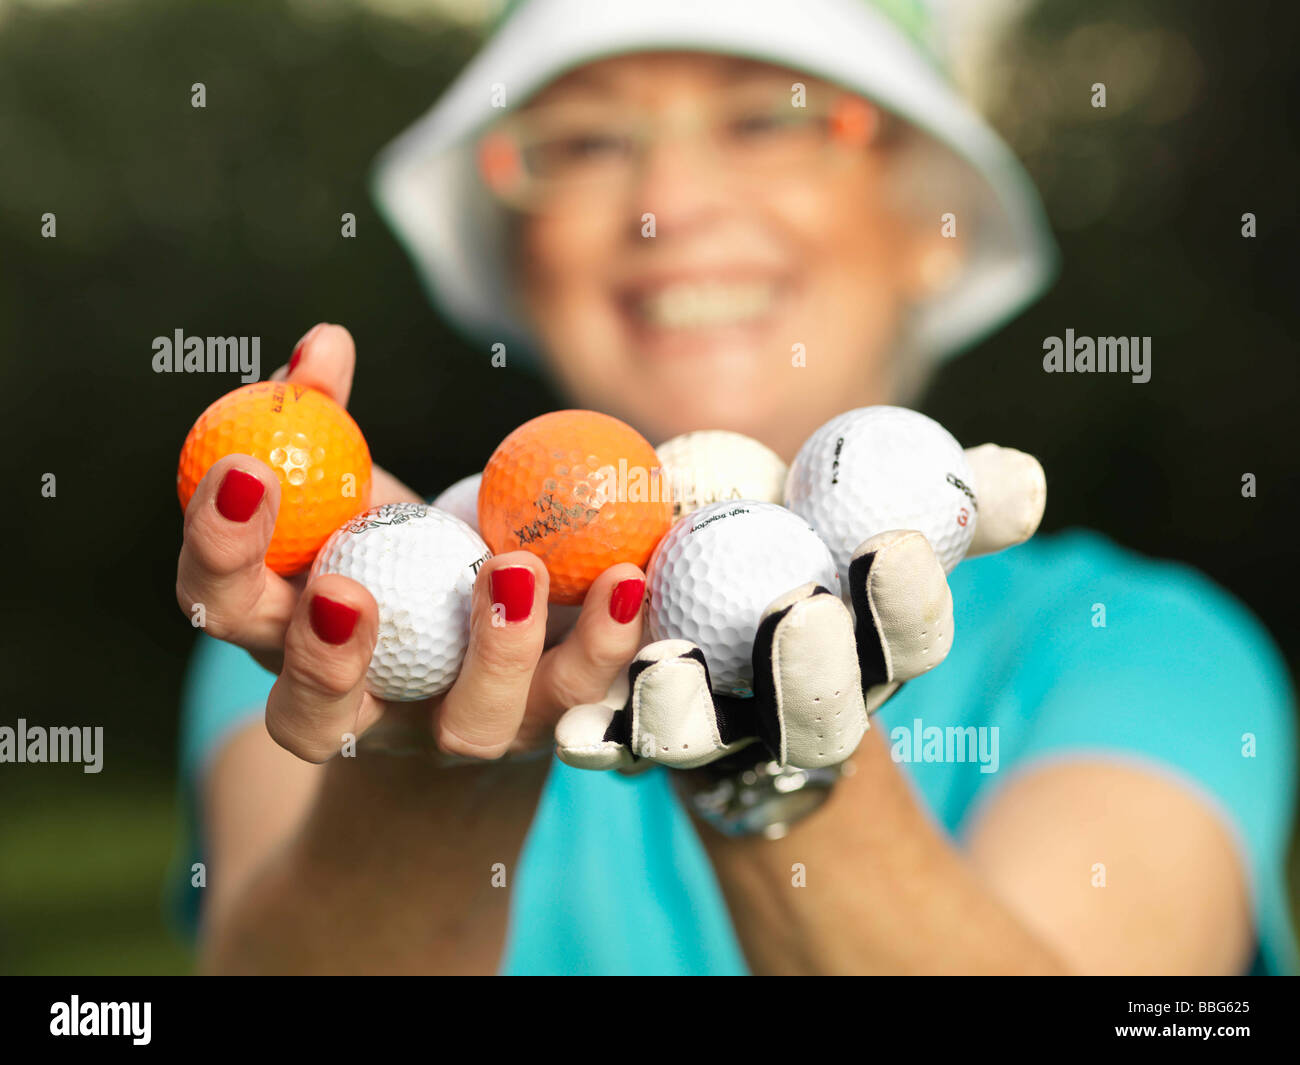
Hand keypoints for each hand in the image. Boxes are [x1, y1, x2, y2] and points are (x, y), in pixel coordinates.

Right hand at [176, 323, 650, 763]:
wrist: (478, 676)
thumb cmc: (396, 563)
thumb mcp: (358, 496)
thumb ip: (328, 422)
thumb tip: (322, 341)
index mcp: (288, 637)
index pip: (221, 605)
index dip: (219, 547)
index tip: (249, 469)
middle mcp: (361, 709)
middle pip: (308, 713)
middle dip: (320, 656)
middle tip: (344, 588)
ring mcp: (457, 733)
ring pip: (466, 726)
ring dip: (491, 652)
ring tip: (513, 566)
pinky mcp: (545, 730)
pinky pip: (575, 694)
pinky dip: (603, 636)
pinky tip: (626, 574)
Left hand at [555, 443, 1045, 770]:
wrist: (715, 610)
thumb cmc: (809, 548)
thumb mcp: (871, 513)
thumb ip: (951, 500)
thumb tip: (1021, 478)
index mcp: (868, 653)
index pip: (908, 640)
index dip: (907, 603)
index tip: (890, 545)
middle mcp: (798, 711)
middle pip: (817, 714)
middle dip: (815, 672)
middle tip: (800, 610)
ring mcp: (718, 736)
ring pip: (708, 741)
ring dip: (687, 709)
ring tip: (666, 662)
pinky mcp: (639, 741)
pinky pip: (619, 746)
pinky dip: (598, 734)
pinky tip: (572, 726)